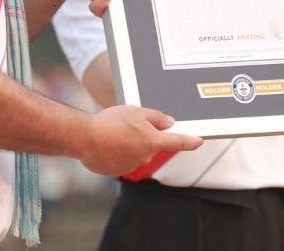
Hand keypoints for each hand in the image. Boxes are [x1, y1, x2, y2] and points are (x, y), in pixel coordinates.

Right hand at [79, 105, 202, 175]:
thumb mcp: (136, 111)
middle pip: (151, 144)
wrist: (85, 138)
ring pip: (135, 151)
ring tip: (112, 134)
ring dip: (128, 144)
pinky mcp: (119, 171)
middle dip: (142, 136)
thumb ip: (156, 117)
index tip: (199, 141)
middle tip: (125, 125)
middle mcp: (145, 156)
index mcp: (152, 141)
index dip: (190, 141)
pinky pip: (123, 159)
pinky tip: (106, 143)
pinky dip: (117, 152)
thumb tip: (168, 123)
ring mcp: (132, 165)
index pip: (178, 142)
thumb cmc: (109, 122)